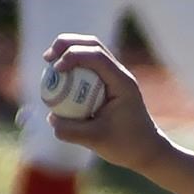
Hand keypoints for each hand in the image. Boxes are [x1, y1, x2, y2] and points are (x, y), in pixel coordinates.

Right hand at [43, 34, 172, 174]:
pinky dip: (72, 67)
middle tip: (47, 58)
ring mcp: (114, 78)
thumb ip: (71, 131)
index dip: (73, 56)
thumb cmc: (126, 145)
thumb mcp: (96, 141)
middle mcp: (119, 75)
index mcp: (122, 83)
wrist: (146, 150)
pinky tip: (58, 78)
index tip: (56, 69)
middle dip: (67, 44)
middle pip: (92, 45)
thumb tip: (51, 117)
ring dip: (68, 51)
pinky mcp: (107, 85)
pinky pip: (87, 68)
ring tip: (49, 64)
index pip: (97, 56)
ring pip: (90, 52)